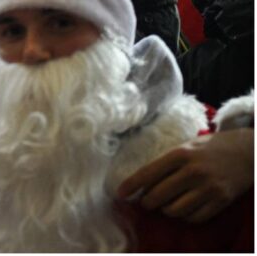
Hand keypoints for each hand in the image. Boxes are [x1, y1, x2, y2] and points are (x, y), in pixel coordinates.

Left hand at [117, 128, 253, 222]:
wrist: (247, 151)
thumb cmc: (210, 148)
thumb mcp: (186, 146)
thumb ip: (166, 162)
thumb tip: (141, 182)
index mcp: (180, 154)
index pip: (148, 173)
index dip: (131, 186)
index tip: (120, 194)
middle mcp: (193, 171)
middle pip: (158, 196)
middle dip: (147, 202)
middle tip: (145, 201)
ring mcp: (208, 187)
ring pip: (174, 210)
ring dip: (166, 210)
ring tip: (166, 204)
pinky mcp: (221, 200)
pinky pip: (194, 217)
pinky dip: (184, 216)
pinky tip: (184, 208)